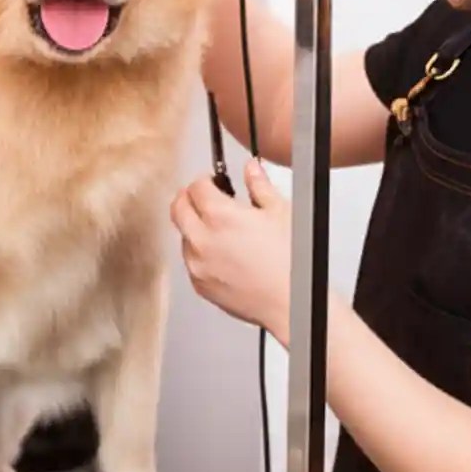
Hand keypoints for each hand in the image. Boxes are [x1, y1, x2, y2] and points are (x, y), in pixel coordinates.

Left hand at [170, 160, 291, 343]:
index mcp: (219, 216)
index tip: (215, 182)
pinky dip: (200, 252)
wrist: (292, 301)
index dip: (206, 180)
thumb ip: (260, 185)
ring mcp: (197, 264)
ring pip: (182, 235)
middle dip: (190, 198)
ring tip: (220, 229)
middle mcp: (201, 239)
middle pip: (178, 207)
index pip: (196, 186)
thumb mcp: (280, 212)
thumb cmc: (291, 262)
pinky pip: (190, 261)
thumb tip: (251, 169)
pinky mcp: (200, 285)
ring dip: (194, 226)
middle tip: (205, 198)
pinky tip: (223, 253)